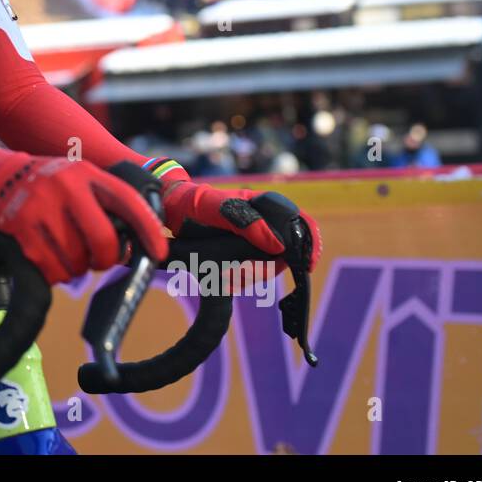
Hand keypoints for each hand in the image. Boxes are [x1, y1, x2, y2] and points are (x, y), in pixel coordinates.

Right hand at [0, 147, 168, 285]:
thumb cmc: (42, 183)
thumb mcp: (74, 178)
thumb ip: (100, 202)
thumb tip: (130, 244)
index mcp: (86, 174)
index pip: (127, 202)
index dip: (148, 230)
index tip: (158, 252)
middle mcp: (66, 187)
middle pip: (103, 240)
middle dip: (105, 259)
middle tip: (98, 261)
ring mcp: (42, 207)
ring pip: (77, 260)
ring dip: (75, 268)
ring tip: (64, 254)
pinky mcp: (21, 228)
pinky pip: (51, 269)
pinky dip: (54, 274)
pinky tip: (46, 258)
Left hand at [149, 161, 321, 271]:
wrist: (171, 210)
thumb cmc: (194, 202)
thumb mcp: (215, 207)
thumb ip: (245, 222)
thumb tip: (277, 244)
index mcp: (264, 206)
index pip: (300, 223)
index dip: (309, 244)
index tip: (307, 265)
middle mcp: (263, 224)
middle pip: (285, 253)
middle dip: (265, 268)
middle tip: (239, 273)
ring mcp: (252, 240)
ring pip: (266, 267)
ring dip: (249, 276)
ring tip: (224, 274)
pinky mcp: (240, 254)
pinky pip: (250, 273)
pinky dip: (239, 279)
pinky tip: (222, 277)